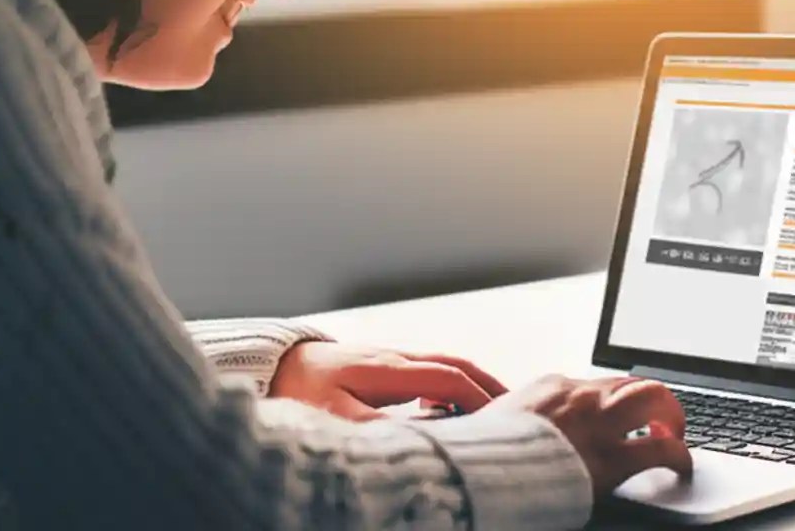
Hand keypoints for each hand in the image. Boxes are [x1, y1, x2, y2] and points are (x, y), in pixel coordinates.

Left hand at [268, 343, 507, 420]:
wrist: (274, 365)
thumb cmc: (300, 392)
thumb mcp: (336, 417)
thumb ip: (379, 427)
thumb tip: (421, 436)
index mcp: (390, 369)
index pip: (450, 378)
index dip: (481, 397)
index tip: (503, 419)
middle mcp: (396, 358)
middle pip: (456, 364)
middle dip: (490, 384)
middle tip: (520, 407)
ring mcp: (391, 358)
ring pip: (445, 364)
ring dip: (474, 383)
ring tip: (496, 407)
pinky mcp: (383, 365)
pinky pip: (429, 371)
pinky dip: (452, 385)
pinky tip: (452, 408)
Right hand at [482, 374, 692, 496]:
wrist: (480, 470)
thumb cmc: (481, 452)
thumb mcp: (494, 423)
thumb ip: (516, 420)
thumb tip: (510, 427)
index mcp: (551, 387)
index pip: (594, 384)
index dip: (611, 401)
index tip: (614, 415)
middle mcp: (581, 395)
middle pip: (631, 381)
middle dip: (653, 398)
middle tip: (660, 420)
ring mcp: (599, 423)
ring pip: (654, 397)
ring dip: (672, 414)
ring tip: (677, 433)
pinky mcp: (612, 458)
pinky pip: (661, 449)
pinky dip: (678, 455)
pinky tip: (681, 465)